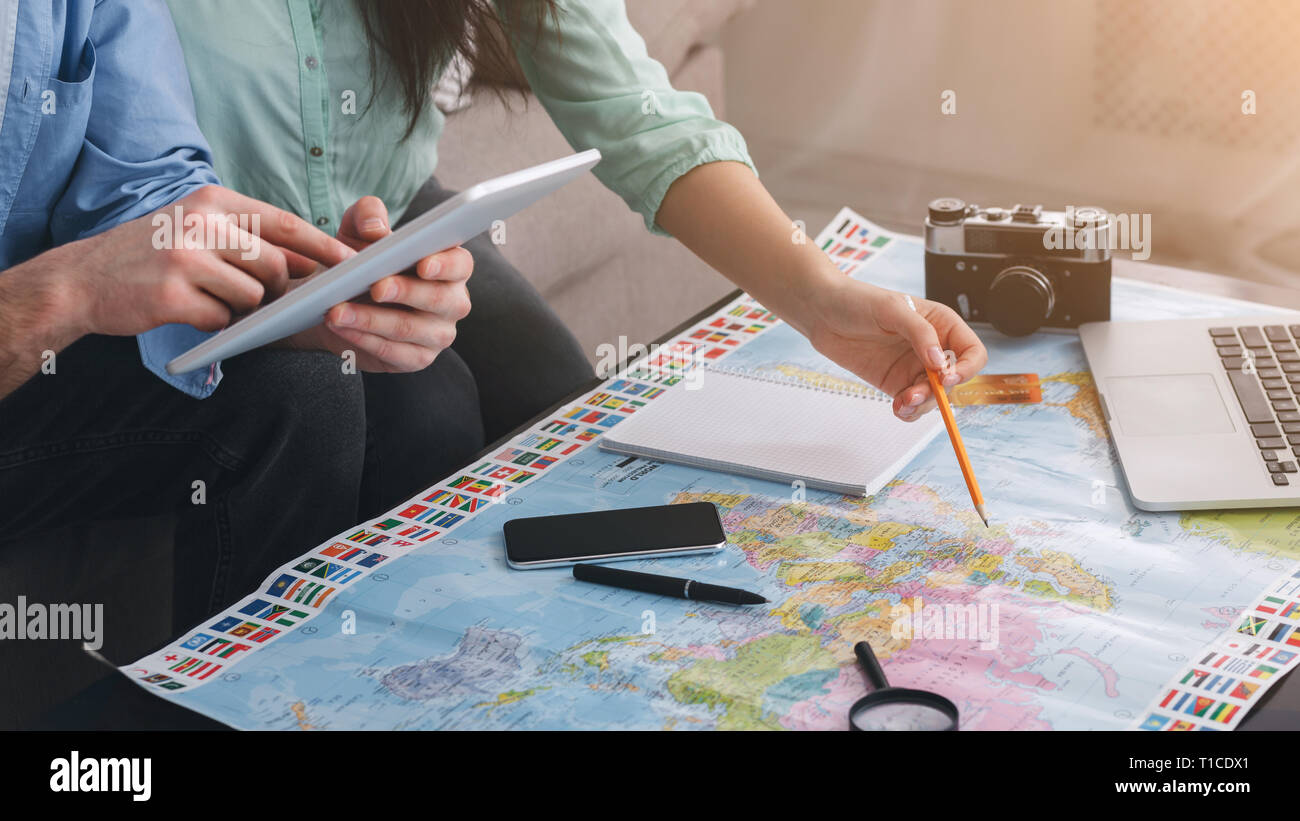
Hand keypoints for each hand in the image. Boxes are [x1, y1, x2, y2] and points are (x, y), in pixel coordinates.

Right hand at [60, 185, 354, 337]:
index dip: (322, 245)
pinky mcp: (170, 295)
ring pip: (253, 296)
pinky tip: (188, 311)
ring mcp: (184, 258)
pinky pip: (222, 319)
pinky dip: (212, 323)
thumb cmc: (150, 255)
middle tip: (253, 296)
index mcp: (212, 201)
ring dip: (240, 308)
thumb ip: (249, 240)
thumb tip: (308, 261)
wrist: (80, 280)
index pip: (284, 223)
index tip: (350, 263)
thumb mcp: (198, 229)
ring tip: (208, 298)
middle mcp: (200, 223)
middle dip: (276, 289)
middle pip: (275, 266)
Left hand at [284, 196, 472, 371]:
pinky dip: (364, 340)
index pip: (460, 264)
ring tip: (337, 310)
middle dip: (406, 292)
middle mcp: (453, 301)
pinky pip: (394, 352)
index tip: (422, 264)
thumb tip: (374, 227)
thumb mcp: (357, 231)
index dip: (445, 265)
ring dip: (371, 320)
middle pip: (439, 299)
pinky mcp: (417, 358)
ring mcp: (438, 334)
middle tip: (376, 287)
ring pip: (410, 328)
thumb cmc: (360, 261)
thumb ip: (367, 216)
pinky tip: (340, 328)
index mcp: (449, 266)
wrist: (337, 301)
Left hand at [807, 277, 987, 420]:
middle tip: (913, 394)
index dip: (967, 368)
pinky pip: (911, 404)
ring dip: (923, 405)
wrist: (822, 312)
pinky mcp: (894, 383)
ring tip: (901, 402)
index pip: (971, 351)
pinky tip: (898, 408)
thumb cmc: (857, 300)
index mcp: (941, 325)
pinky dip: (908, 411)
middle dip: (937, 392)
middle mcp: (932, 348)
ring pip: (933, 397)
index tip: (947, 377)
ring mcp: (913, 368)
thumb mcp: (891, 309)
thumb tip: (940, 361)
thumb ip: (919, 333)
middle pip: (953, 381)